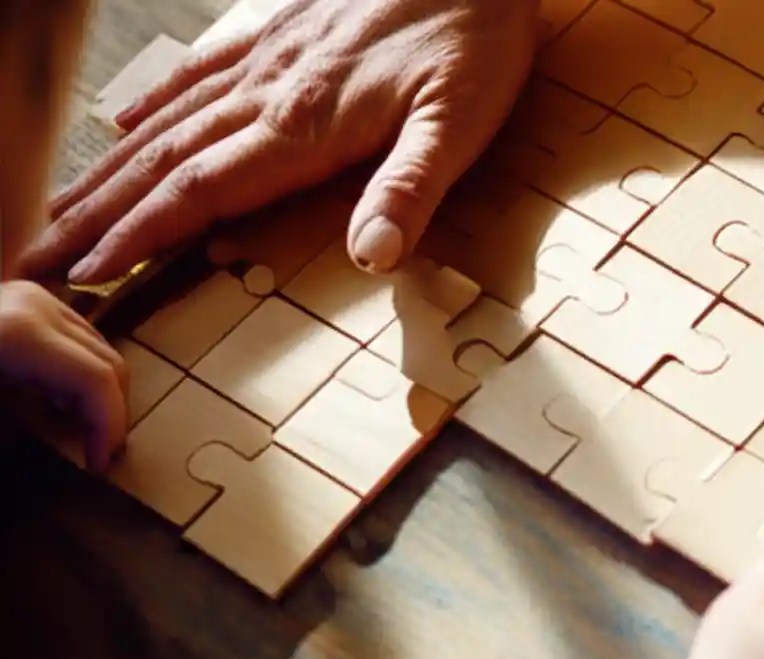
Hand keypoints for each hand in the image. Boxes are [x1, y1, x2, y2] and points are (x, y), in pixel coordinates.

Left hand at [0, 281, 127, 472]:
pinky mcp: (24, 297)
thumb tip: (73, 448)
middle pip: (108, 363)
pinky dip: (78, 372)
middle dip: (110, 414)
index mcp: (22, 333)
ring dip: (97, 394)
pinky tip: (52, 398)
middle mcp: (36, 306)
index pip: (97, 380)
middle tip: (96, 454)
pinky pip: (76, 336)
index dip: (109, 428)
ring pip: (99, 347)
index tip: (98, 466)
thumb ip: (21, 428)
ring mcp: (32, 296)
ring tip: (76, 431)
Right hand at [17, 0, 538, 284]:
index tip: (89, 275)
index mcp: (305, 127)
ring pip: (169, 119)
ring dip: (111, 169)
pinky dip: (154, 101)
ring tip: (63, 207)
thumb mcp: (459, 125)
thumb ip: (410, 190)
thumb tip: (373, 259)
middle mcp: (270, 92)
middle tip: (39, 256)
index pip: (202, 190)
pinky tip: (123, 121)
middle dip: (100, 214)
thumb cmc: (475, 45)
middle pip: (165, 160)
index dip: (143, 235)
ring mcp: (269, 59)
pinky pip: (199, 70)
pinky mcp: (280, 32)